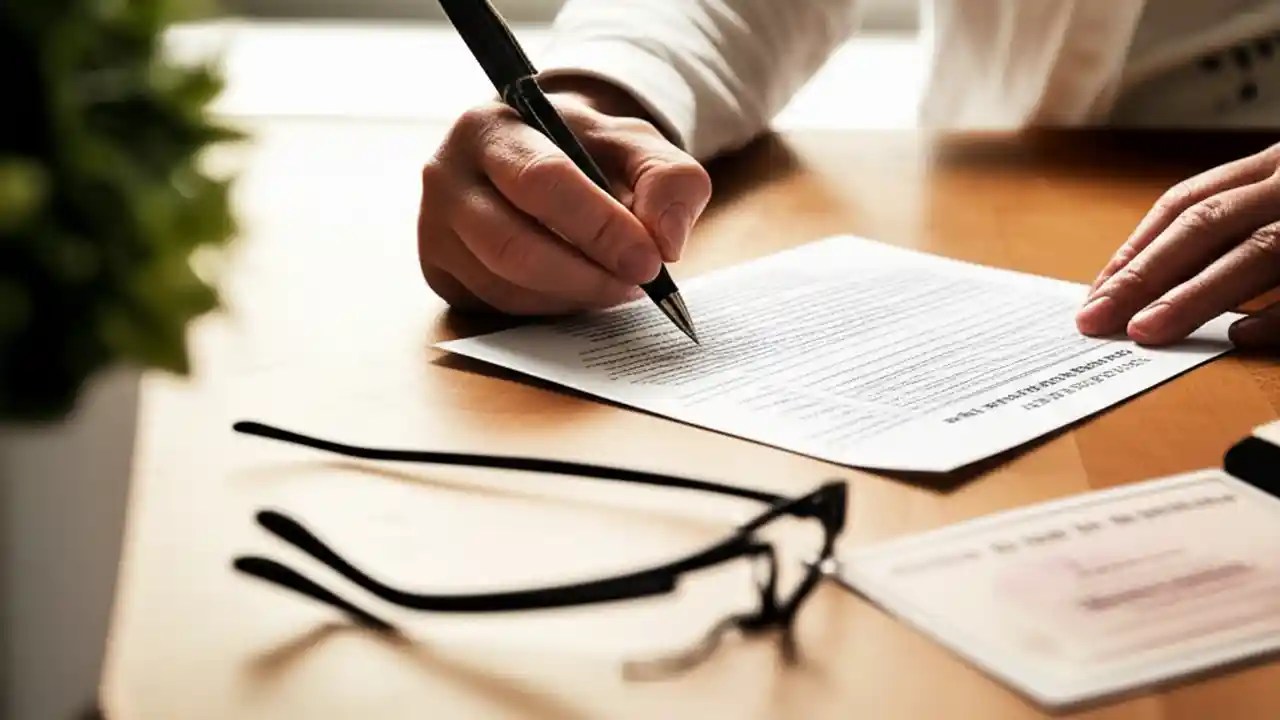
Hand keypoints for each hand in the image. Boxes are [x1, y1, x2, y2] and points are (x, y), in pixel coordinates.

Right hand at [417, 79, 710, 314]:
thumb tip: (666, 241)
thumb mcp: (636, 145)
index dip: (599, 228)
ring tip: (616, 283)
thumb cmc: (585, 151)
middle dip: (587, 276)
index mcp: (491, 128)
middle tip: (639, 284)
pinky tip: (579, 289)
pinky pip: (498, 309)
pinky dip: (550, 308)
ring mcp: (434, 230)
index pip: (542, 182)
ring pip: (507, 286)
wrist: (539, 156)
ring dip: (574, 296)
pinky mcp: (440, 273)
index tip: (649, 260)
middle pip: (514, 246)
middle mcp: (446, 176)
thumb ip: (668, 179)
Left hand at [1077, 141, 1279, 350]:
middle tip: (1096, 320)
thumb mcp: (1277, 195)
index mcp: (1271, 168)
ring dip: (1195, 294)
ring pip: (1258, 250)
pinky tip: (1238, 335)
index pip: (1185, 204)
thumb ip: (1234, 223)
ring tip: (1145, 330)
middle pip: (1207, 223)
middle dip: (1144, 274)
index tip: (1096, 296)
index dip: (1136, 250)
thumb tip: (1153, 282)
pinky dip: (1276, 313)